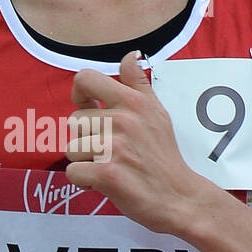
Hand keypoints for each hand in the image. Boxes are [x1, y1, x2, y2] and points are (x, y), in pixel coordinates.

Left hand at [65, 49, 207, 234]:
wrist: (180, 197)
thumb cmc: (164, 156)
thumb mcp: (157, 112)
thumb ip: (138, 83)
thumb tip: (130, 55)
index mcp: (133, 101)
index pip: (85, 78)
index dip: (80, 95)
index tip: (91, 110)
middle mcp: (122, 119)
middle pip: (74, 121)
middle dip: (86, 139)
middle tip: (112, 152)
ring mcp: (114, 146)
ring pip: (71, 149)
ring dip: (85, 162)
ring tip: (111, 166)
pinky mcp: (107, 173)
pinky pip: (73, 172)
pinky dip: (85, 182)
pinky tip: (105, 182)